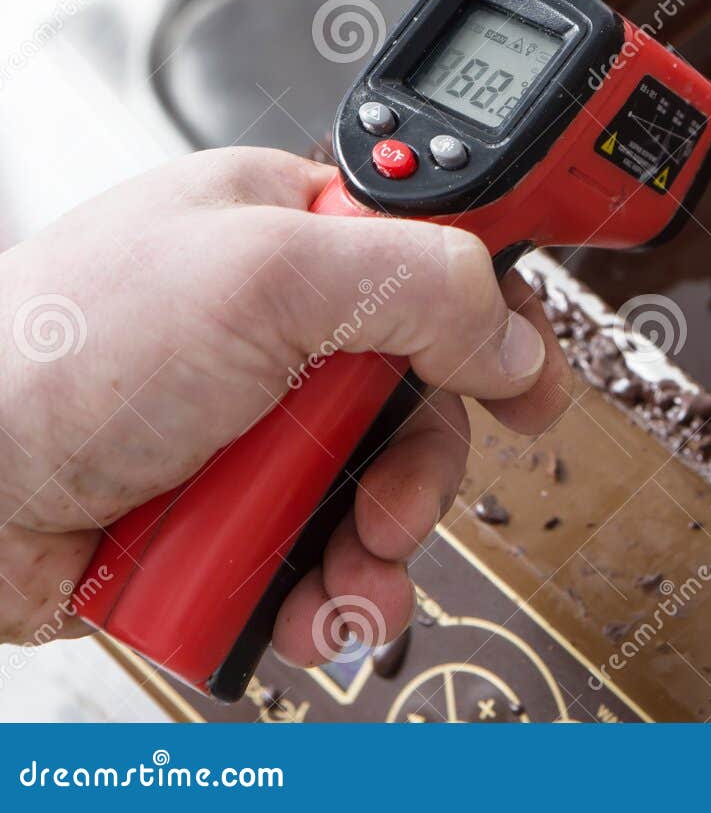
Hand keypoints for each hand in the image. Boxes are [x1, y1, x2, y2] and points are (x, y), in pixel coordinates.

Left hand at [0, 147, 574, 662]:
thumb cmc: (57, 353)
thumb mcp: (265, 275)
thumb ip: (417, 282)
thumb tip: (512, 336)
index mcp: (292, 231)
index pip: (439, 256)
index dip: (497, 316)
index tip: (529, 380)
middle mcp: (278, 327)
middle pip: (424, 395)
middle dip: (422, 464)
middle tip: (392, 498)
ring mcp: (253, 425)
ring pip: (379, 488)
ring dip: (377, 545)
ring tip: (343, 569)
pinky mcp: (229, 511)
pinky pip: (322, 557)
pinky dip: (327, 593)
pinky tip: (309, 605)